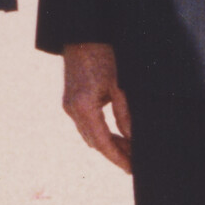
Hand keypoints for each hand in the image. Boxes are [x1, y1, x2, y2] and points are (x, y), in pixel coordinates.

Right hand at [60, 40, 129, 172]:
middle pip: (94, 142)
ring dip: (108, 144)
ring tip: (130, 151)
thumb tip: (133, 139)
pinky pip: (86, 125)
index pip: (102, 142)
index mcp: (83, 106)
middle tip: (135, 164)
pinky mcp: (71, 101)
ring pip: (89, 135)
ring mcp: (69, 105)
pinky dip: (101, 132)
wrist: (83, 35)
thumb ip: (125, 115)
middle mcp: (72, 109)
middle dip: (115, 154)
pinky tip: (117, 135)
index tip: (132, 169)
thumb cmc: (103, 55)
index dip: (118, 158)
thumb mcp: (119, 86)